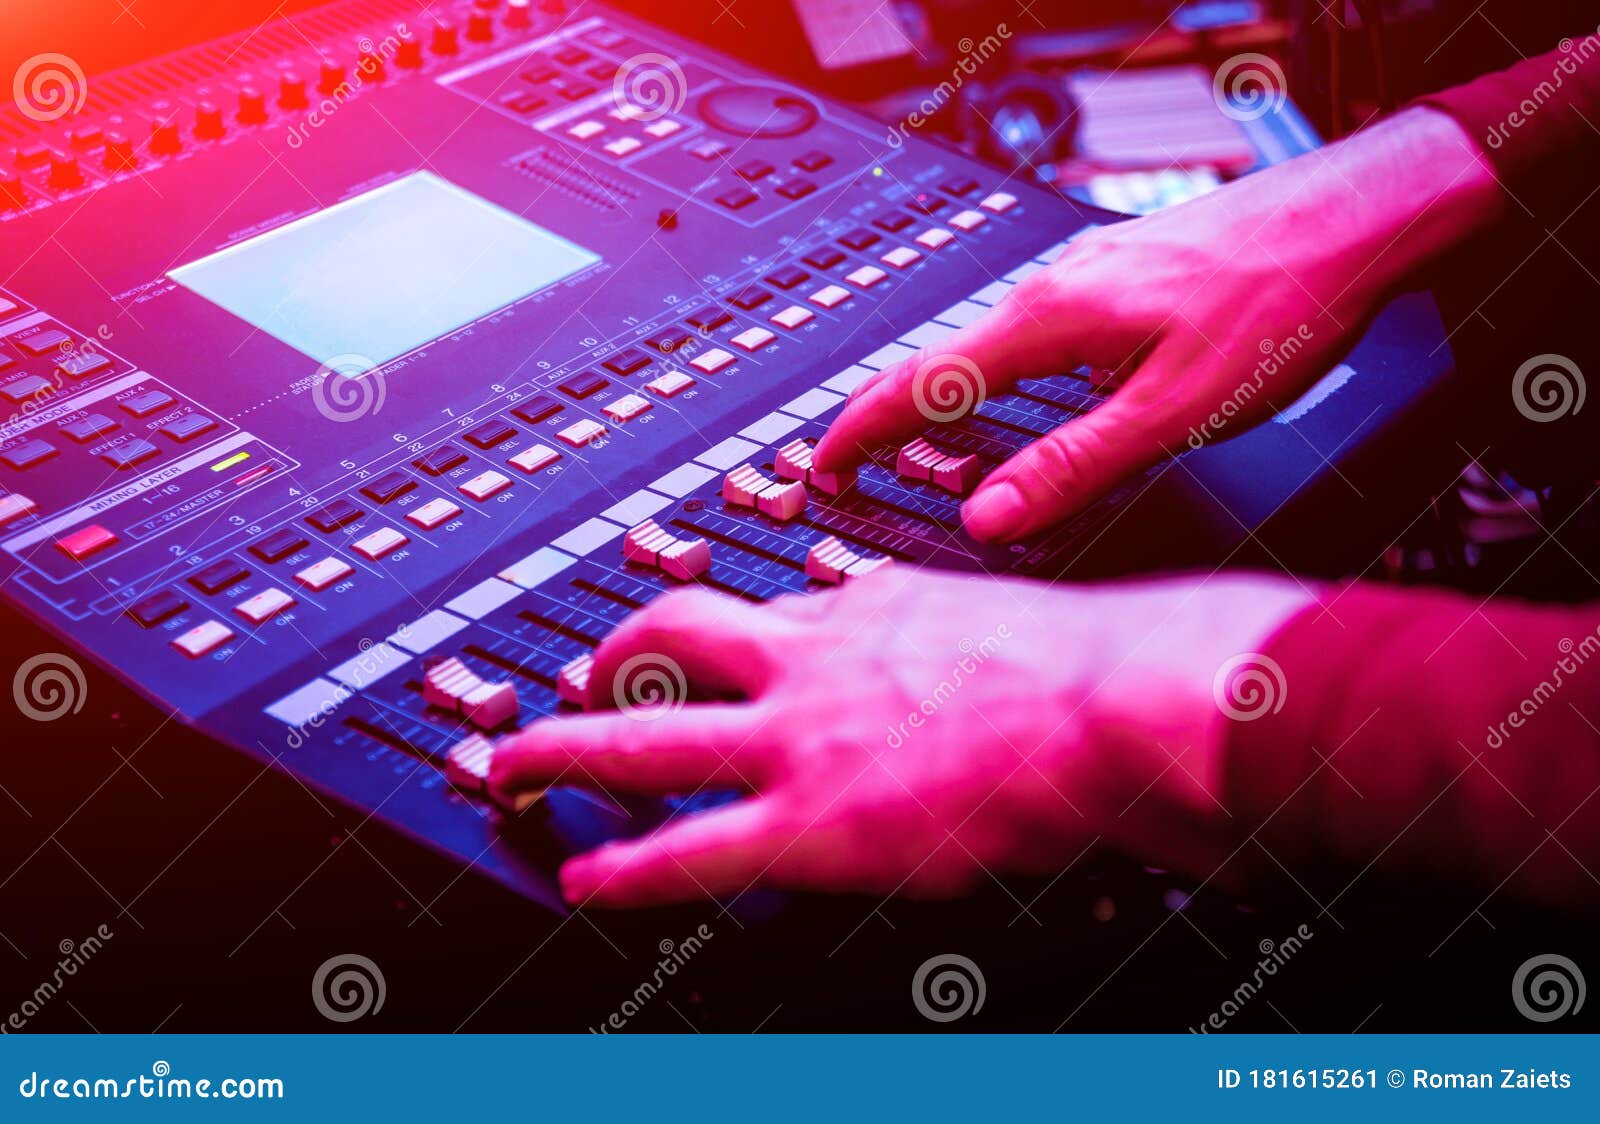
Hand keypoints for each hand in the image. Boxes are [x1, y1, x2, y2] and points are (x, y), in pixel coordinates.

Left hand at [490, 569, 1314, 907]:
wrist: (1105, 705)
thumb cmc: (1082, 663)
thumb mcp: (999, 614)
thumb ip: (949, 623)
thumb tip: (964, 638)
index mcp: (864, 607)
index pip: (764, 615)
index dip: (725, 641)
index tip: (707, 653)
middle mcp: (809, 659)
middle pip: (669, 638)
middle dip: (609, 659)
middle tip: (576, 681)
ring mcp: (796, 739)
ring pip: (641, 735)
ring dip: (565, 749)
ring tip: (514, 769)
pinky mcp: (808, 822)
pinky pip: (689, 849)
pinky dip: (628, 870)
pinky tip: (589, 881)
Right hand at [814, 107, 1501, 542]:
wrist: (1355, 218)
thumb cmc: (1279, 305)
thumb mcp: (1176, 410)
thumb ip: (1073, 466)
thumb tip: (988, 517)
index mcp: (1047, 322)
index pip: (917, 385)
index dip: (857, 433)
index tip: (821, 469)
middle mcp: (1052, 289)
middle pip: (940, 363)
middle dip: (887, 420)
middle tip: (855, 469)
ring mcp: (1084, 274)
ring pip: (989, 349)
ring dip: (948, 403)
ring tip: (931, 454)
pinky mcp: (1116, 275)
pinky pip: (1033, 334)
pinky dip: (1003, 380)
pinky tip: (1033, 403)